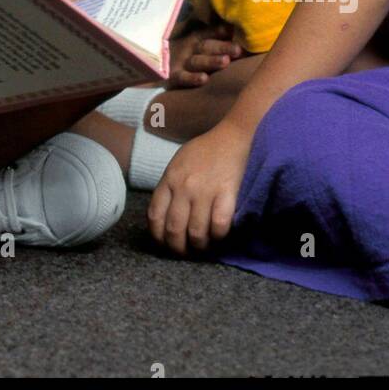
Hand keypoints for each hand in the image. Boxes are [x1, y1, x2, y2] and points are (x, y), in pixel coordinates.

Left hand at [147, 118, 252, 254]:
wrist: (233, 136)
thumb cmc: (205, 151)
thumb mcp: (178, 164)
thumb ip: (170, 186)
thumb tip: (164, 215)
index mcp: (169, 179)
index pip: (155, 216)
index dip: (158, 237)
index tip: (165, 244)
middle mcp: (184, 187)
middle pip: (174, 230)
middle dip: (178, 248)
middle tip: (185, 252)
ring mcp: (205, 190)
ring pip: (196, 233)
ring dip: (200, 246)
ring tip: (203, 246)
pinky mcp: (226, 193)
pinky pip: (219, 226)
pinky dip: (218, 236)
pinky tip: (219, 234)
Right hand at [166, 24, 243, 87]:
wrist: (153, 65)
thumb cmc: (181, 55)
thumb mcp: (193, 44)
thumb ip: (213, 39)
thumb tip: (235, 32)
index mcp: (195, 38)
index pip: (209, 32)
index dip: (221, 31)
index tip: (235, 30)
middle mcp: (189, 48)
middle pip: (207, 46)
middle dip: (222, 47)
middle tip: (238, 49)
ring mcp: (180, 62)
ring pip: (197, 61)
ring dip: (211, 61)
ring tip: (225, 62)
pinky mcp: (172, 76)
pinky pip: (183, 77)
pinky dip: (192, 78)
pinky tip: (204, 79)